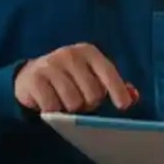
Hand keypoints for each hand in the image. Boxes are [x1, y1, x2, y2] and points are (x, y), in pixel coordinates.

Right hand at [14, 43, 136, 112]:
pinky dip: (53, 111)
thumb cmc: (69, 79)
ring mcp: (50, 65)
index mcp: (88, 52)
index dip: (117, 90)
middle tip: (81, 102)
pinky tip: (50, 104)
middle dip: (89, 104)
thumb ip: (113, 86)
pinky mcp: (34, 79)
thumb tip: (133, 96)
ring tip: (65, 102)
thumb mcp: (92, 76)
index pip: (107, 72)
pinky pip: (52, 106)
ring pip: (73, 102)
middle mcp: (70, 54)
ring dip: (70, 110)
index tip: (123, 106)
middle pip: (92, 93)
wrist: (30, 76)